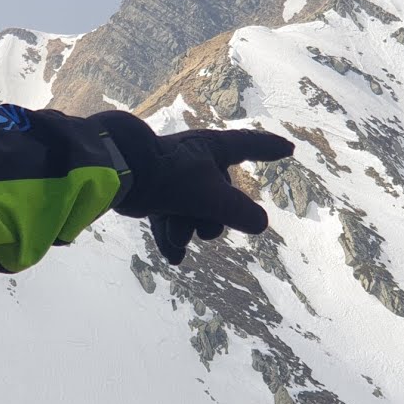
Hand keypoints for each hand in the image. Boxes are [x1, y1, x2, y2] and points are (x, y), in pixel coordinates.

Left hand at [93, 111, 294, 263]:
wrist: (116, 172)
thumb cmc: (167, 175)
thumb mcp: (209, 196)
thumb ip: (237, 211)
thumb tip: (261, 224)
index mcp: (213, 150)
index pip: (250, 146)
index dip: (269, 149)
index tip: (287, 149)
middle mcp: (196, 161)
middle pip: (219, 197)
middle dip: (210, 218)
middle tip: (199, 226)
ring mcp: (173, 177)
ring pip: (192, 211)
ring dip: (186, 228)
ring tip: (175, 236)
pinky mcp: (153, 193)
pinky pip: (169, 219)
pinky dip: (171, 237)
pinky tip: (173, 257)